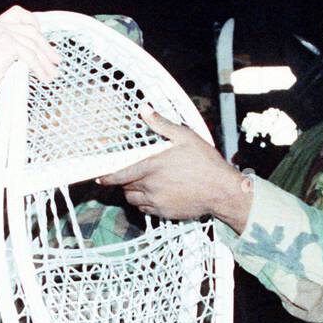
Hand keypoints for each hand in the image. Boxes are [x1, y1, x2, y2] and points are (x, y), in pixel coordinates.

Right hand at [0, 7, 59, 109]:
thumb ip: (11, 51)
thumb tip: (32, 59)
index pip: (19, 13)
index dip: (34, 24)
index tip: (43, 39)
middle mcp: (0, 25)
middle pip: (32, 31)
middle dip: (46, 47)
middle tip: (56, 61)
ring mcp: (4, 33)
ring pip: (33, 45)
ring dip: (45, 61)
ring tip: (52, 74)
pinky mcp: (8, 45)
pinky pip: (30, 56)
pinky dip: (39, 68)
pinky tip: (43, 78)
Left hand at [98, 108, 251, 231]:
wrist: (222, 191)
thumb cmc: (205, 162)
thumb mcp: (185, 137)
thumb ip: (161, 124)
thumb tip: (144, 109)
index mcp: (152, 166)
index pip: (121, 174)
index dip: (108, 177)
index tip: (100, 177)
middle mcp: (151, 186)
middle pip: (126, 188)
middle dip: (125, 182)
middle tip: (134, 175)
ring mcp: (157, 202)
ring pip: (134, 201)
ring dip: (134, 193)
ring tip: (144, 185)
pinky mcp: (165, 213)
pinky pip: (146, 210)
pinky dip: (146, 204)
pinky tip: (157, 195)